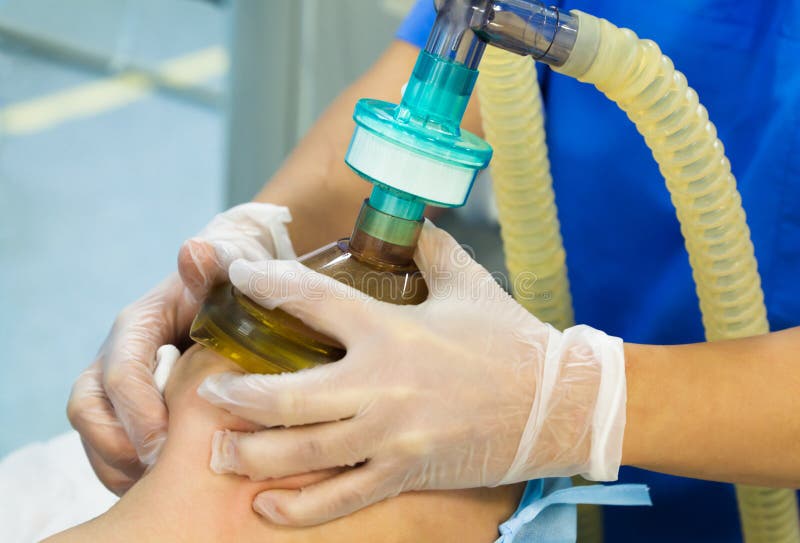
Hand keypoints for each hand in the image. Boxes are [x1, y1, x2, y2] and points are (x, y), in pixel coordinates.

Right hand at [67, 203, 294, 494]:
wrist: (234, 286)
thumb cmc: (234, 279)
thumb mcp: (232, 268)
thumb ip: (216, 263)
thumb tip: (193, 249)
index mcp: (138, 326)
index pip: (119, 372)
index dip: (136, 412)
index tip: (164, 446)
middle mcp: (119, 356)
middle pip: (90, 410)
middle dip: (120, 448)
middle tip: (164, 476)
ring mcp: (122, 385)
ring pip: (96, 434)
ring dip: (122, 467)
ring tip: (165, 488)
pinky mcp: (133, 408)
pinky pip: (115, 447)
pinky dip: (134, 471)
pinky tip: (170, 484)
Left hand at [198, 220, 625, 525]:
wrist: (559, 404)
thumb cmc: (511, 340)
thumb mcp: (470, 283)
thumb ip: (432, 249)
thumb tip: (414, 218)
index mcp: (392, 329)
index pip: (311, 299)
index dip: (265, 284)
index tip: (236, 280)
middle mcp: (383, 384)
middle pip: (288, 396)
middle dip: (238, 396)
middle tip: (207, 392)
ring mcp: (393, 436)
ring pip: (304, 452)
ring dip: (252, 453)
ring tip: (219, 449)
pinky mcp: (406, 473)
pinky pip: (343, 497)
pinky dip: (300, 506)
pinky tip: (266, 506)